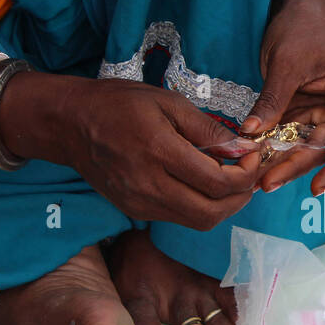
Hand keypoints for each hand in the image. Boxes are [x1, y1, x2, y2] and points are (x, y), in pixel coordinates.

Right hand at [1, 72, 262, 229]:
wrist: (70, 124)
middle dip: (241, 197)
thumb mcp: (168, 102)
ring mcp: (141, 202)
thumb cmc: (119, 104)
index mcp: (159, 151)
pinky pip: (179, 218)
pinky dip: (201, 207)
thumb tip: (243, 149)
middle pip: (212, 212)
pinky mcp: (135, 210)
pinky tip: (205, 185)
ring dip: (224, 206)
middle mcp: (149, 184)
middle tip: (249, 174)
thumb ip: (208, 130)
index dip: (246, 174)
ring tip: (232, 181)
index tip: (253, 155)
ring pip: (198, 222)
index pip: (218, 182)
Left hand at [244, 0, 324, 194]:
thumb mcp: (285, 63)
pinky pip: (291, 134)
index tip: (316, 188)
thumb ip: (272, 100)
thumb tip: (250, 134)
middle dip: (296, 167)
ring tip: (258, 179)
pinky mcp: (305, 110)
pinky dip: (276, 146)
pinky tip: (257, 160)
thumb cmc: (302, 25)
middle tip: (266, 185)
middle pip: (324, 148)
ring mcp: (324, 111)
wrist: (298, 3)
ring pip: (306, 146)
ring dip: (283, 161)